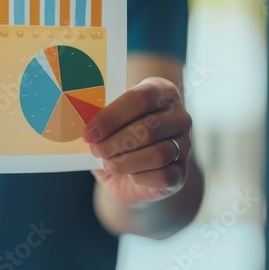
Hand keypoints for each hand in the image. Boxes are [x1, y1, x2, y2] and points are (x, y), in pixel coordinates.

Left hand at [84, 77, 191, 204]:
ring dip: (125, 161)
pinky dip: (140, 177)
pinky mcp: (182, 172)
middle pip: (149, 128)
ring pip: (158, 153)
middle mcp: (179, 116)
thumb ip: (100, 119)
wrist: (133, 172)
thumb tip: (83, 125)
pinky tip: (129, 174)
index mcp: (161, 92)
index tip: (89, 133)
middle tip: (95, 149)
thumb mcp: (108, 123)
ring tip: (108, 163)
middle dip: (115, 142)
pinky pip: (165, 175)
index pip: (141, 98)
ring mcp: (185, 145)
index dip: (112, 116)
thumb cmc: (118, 137)